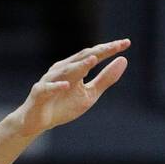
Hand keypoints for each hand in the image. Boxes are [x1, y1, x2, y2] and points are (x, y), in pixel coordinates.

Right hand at [10, 39, 129, 137]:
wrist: (38, 121)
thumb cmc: (64, 105)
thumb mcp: (90, 94)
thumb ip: (106, 79)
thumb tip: (123, 60)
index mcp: (75, 68)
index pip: (94, 55)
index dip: (109, 49)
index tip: (126, 43)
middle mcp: (62, 69)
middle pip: (81, 58)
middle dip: (98, 52)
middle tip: (114, 46)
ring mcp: (50, 80)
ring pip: (65, 71)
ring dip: (79, 66)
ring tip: (94, 60)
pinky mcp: (40, 94)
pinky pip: (49, 89)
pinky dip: (57, 86)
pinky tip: (67, 85)